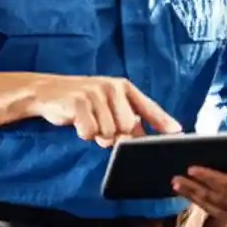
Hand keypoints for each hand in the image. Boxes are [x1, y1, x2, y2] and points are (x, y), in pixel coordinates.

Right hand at [28, 75, 180, 147]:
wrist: (48, 92)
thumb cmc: (82, 102)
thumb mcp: (107, 105)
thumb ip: (127, 120)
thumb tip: (146, 139)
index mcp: (123, 87)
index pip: (148, 107)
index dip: (163, 121)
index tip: (178, 132)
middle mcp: (112, 87)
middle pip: (127, 127)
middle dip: (116, 135)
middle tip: (101, 128)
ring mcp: (95, 93)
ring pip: (108, 132)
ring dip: (97, 134)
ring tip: (88, 122)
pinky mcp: (78, 102)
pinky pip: (89, 131)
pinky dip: (84, 133)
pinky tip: (78, 123)